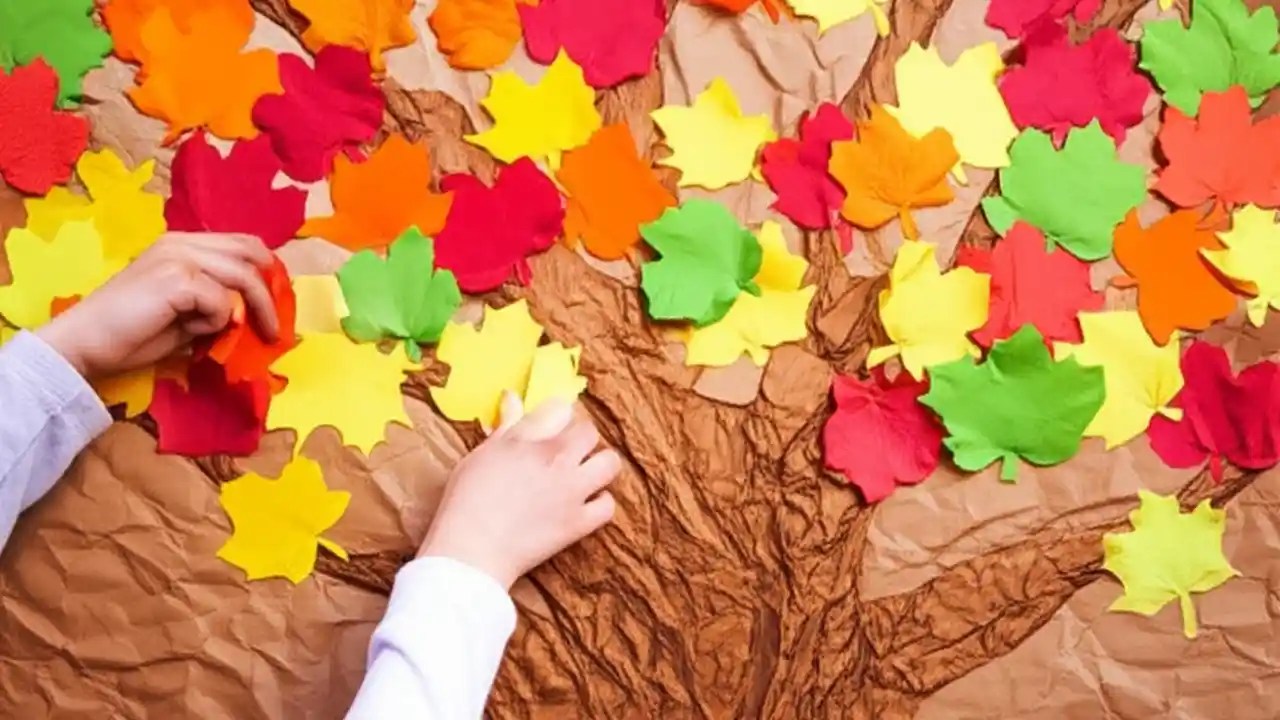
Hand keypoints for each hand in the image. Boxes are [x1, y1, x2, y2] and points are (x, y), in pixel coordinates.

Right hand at [35, 232, 278, 378]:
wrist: (85, 343)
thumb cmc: (130, 334)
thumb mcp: (184, 316)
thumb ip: (215, 305)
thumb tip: (249, 313)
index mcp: (181, 245)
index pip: (240, 244)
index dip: (266, 270)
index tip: (278, 301)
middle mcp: (181, 242)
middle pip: (250, 252)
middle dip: (271, 289)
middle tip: (277, 323)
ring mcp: (178, 256)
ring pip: (243, 277)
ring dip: (254, 310)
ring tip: (260, 336)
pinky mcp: (177, 278)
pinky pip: (222, 302)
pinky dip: (217, 322)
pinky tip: (193, 332)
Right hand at [418, 393, 621, 588]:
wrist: (472, 548)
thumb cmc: (467, 499)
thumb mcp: (482, 454)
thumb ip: (506, 425)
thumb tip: (512, 397)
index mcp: (531, 440)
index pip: (561, 409)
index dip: (556, 415)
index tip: (550, 425)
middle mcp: (558, 460)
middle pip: (589, 432)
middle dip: (581, 437)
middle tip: (566, 450)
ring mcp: (573, 492)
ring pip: (610, 463)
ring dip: (600, 464)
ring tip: (583, 473)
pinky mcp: (579, 523)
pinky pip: (607, 505)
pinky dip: (600, 503)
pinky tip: (585, 504)